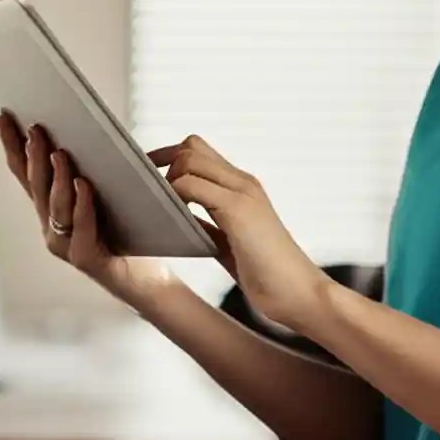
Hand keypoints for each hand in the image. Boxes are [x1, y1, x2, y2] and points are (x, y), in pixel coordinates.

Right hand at [0, 110, 185, 304]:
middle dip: (32, 154)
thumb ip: (96, 171)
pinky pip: (82, 227)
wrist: (148, 280)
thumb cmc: (131, 234)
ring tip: (58, 150)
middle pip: (36, 186)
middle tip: (33, 126)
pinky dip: (82, 204)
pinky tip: (83, 183)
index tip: (4, 116)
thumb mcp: (110, 196)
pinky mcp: (86, 259)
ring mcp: (65, 245)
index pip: (27, 173)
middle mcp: (52, 227)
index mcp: (53, 210)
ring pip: (56, 205)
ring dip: (56, 176)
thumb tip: (93, 130)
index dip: (13, 146)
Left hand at [149, 134, 332, 330]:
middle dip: (160, 161)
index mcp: (243, 188)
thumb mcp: (233, 244)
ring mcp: (243, 193)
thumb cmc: (269, 274)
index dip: (169, 158)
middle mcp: (244, 182)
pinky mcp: (238, 210)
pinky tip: (167, 220)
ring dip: (164, 179)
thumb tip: (181, 220)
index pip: (200, 151)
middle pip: (192, 145)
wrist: (300, 293)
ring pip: (190, 158)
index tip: (146, 178)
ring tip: (153, 208)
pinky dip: (173, 196)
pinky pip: (192, 185)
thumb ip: (211, 226)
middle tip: (139, 190)